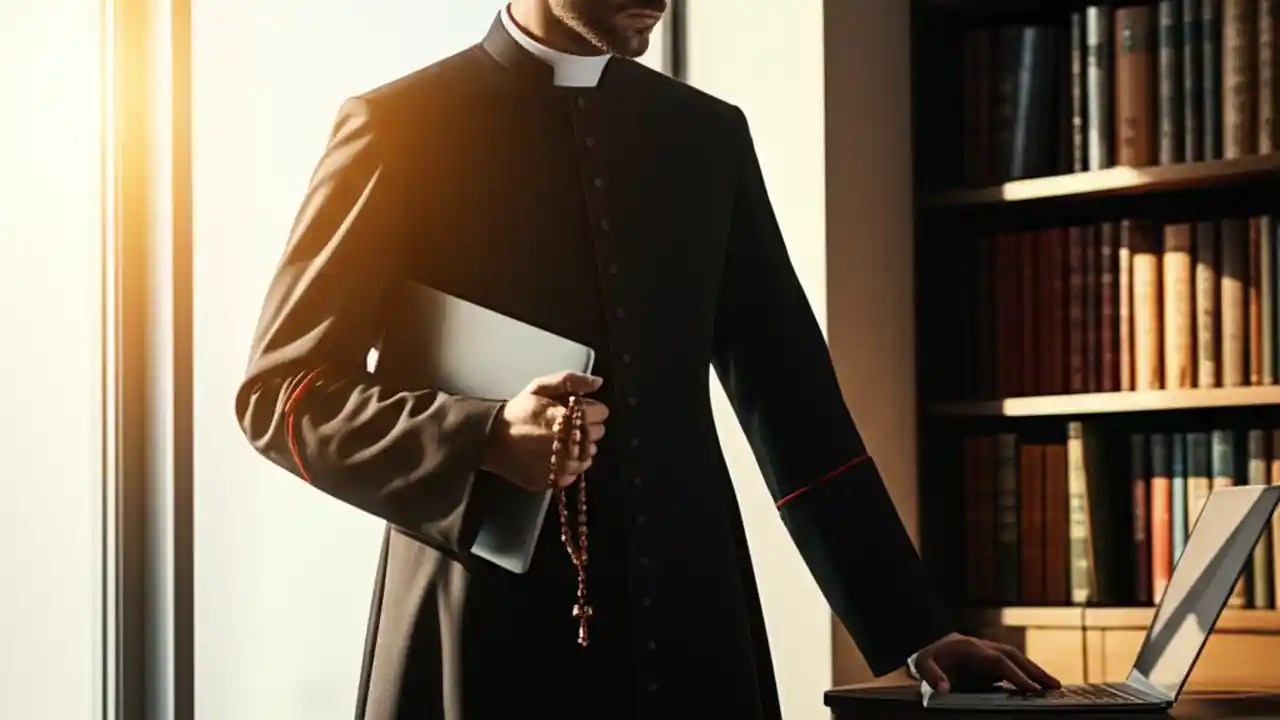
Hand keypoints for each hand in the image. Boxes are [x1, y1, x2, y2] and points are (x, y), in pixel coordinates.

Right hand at [481, 371, 608, 490]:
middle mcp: (569, 444)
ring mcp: (563, 466)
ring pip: (589, 456)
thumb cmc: (520, 411)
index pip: (600, 413)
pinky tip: (557, 456)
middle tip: (568, 425)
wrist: (492, 439)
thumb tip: (598, 382)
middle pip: (597, 435)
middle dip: (587, 427)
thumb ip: (570, 381)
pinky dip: (570, 465)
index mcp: (567, 418)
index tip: (578, 410)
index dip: (591, 409)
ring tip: (562, 441)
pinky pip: (576, 473)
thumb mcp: (540, 387)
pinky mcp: (555, 481)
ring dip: (580, 448)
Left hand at [913, 633, 1060, 693]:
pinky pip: (1010, 662)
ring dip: (1034, 670)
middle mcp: (981, 645)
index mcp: (969, 647)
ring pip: (1015, 657)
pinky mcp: (988, 656)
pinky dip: (1025, 671)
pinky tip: (1037, 683)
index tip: (1032, 688)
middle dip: (1034, 670)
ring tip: (1054, 684)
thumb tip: (945, 688)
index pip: (998, 660)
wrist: (924, 647)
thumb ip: (932, 675)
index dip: (1015, 674)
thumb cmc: (923, 659)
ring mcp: (986, 649)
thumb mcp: (921, 664)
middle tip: (1055, 685)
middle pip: (1013, 655)